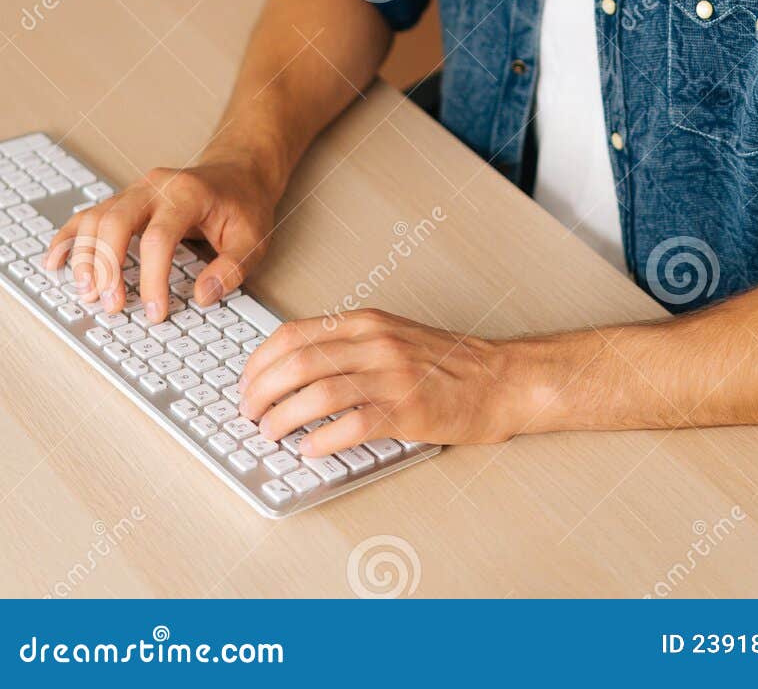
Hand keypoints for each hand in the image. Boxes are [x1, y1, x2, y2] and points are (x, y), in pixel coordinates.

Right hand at [43, 159, 276, 321]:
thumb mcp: (253, 237)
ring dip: (87, 257)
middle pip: (116, 221)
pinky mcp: (124, 199)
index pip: (159, 238)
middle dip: (108, 266)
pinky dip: (70, 238)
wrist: (239, 171)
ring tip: (88, 294)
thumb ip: (232, 268)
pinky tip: (55, 261)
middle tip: (111, 305)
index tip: (155, 312)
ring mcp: (136, 190)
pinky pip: (89, 214)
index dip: (153, 280)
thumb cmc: (243, 205)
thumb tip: (202, 296)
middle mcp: (156, 187)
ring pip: (97, 217)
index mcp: (188, 194)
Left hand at [237, 308, 526, 456]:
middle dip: (261, 391)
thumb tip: (292, 371)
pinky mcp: (408, 410)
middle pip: (299, 362)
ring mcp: (392, 376)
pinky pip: (355, 424)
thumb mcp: (390, 337)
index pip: (294, 334)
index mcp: (366, 322)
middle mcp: (375, 343)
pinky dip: (324, 439)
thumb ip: (347, 346)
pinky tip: (310, 449)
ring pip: (320, 392)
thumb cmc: (446, 363)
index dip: (259, 361)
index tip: (245, 383)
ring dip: (284, 418)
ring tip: (271, 434)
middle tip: (248, 414)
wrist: (498, 379)